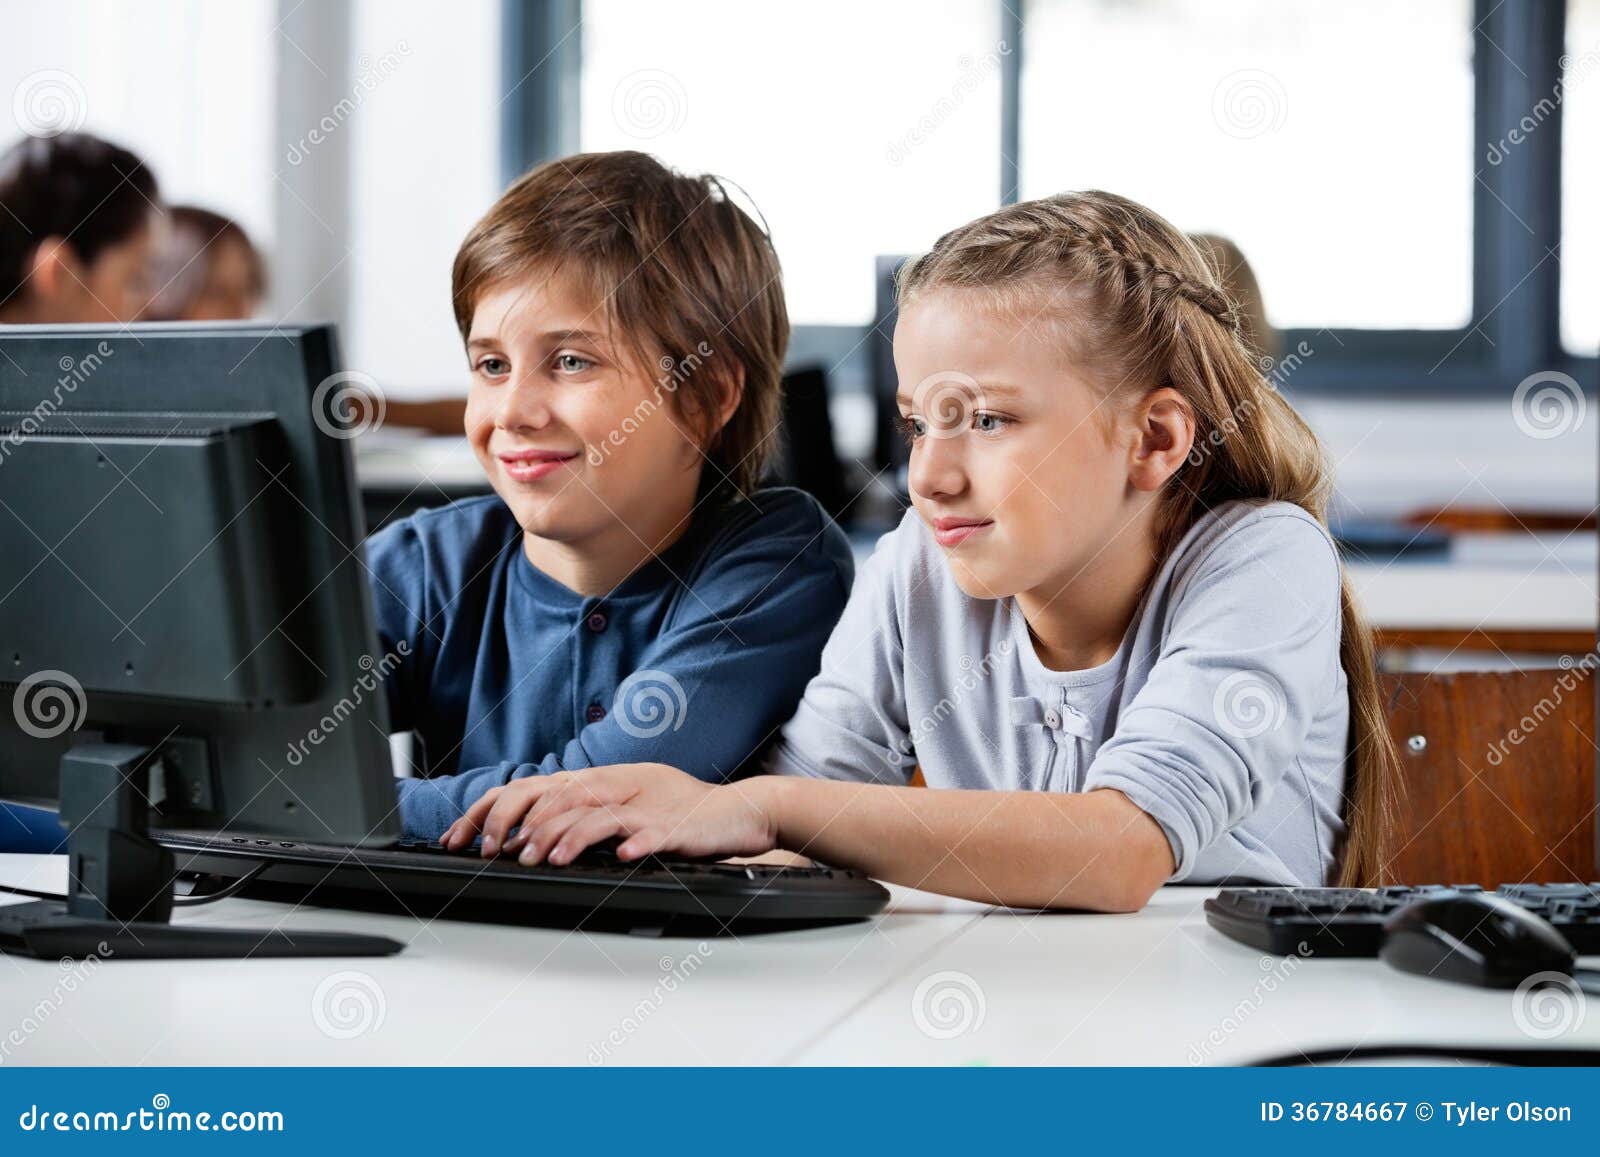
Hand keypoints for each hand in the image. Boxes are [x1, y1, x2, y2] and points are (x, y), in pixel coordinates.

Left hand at [439, 763, 779, 865]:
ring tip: (545, 858)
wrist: (739, 812)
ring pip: (599, 815)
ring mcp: (648, 805)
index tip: (465, 838)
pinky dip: (634, 844)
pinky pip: (651, 834)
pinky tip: (620, 857)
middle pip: (560, 798)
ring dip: (567, 837)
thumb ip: (582, 818)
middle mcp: (620, 787)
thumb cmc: (682, 816)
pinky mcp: (676, 826)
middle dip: (523, 825)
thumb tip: (530, 838)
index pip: (538, 788)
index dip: (498, 809)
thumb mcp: (625, 810)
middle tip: (497, 851)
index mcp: (603, 782)